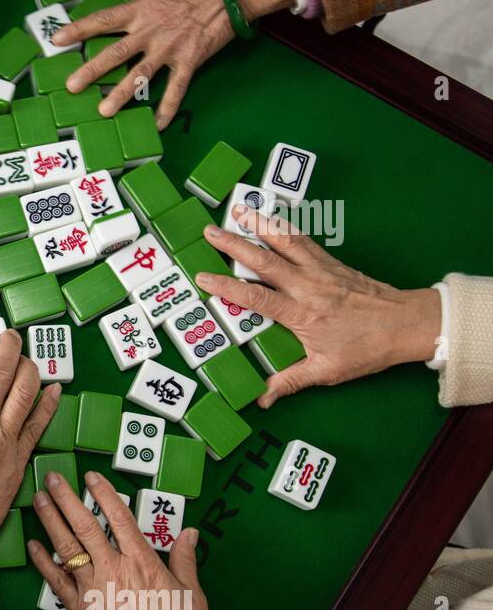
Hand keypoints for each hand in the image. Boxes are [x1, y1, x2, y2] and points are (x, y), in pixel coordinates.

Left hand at [29, 471, 206, 609]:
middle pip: (85, 526)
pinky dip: (43, 561)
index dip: (104, 493)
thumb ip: (185, 561)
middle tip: (53, 477)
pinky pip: (56, 580)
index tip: (91, 476)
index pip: (119, 517)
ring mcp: (92, 589)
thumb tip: (189, 532)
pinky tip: (34, 544)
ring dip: (50, 520)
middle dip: (66, 498)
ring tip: (39, 499)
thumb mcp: (192, 596)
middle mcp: (113, 569)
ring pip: (66, 547)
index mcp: (143, 562)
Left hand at [55, 0, 293, 128]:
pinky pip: (176, 88)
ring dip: (121, 94)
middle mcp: (150, 30)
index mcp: (141, 9)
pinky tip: (159, 126)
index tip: (57, 39)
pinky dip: (168, 108)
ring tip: (104, 112)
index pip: (103, 19)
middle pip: (114, 53)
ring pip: (140, 75)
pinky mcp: (189, 59)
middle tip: (71, 86)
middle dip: (91, 70)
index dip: (78, 29)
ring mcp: (169, 47)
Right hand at [196, 210, 441, 407]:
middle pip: (265, 259)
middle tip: (210, 232)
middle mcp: (307, 286)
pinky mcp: (331, 263)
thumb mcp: (327, 371)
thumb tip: (262, 398)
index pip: (256, 297)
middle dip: (234, 244)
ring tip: (239, 210)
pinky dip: (285, 227)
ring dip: (260, 224)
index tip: (203, 278)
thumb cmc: (368, 347)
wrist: (407, 324)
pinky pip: (303, 240)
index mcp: (302, 313)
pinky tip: (272, 219)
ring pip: (285, 240)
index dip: (227, 287)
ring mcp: (320, 270)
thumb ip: (290, 381)